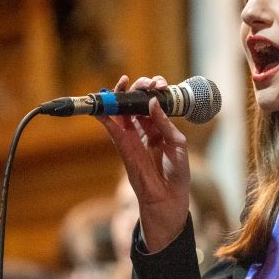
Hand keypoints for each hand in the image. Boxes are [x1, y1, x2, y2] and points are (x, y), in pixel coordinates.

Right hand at [96, 74, 190, 251]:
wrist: (168, 196)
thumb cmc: (177, 171)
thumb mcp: (176, 143)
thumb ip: (164, 122)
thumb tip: (153, 101)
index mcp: (160, 126)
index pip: (153, 102)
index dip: (154, 90)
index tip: (160, 83)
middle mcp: (144, 129)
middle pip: (136, 102)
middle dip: (139, 88)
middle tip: (146, 83)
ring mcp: (132, 136)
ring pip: (122, 110)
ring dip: (121, 95)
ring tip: (125, 82)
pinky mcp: (122, 145)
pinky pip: (110, 126)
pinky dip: (104, 114)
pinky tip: (101, 102)